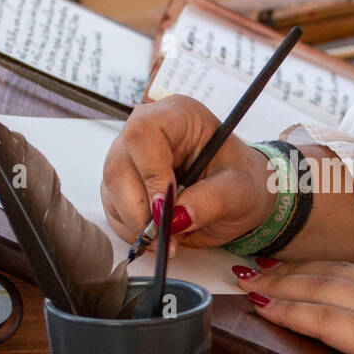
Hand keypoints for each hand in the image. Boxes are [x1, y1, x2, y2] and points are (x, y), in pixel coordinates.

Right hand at [101, 95, 275, 247]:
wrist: (237, 197)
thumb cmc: (242, 182)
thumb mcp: (239, 191)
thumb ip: (211, 201)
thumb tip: (175, 218)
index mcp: (178, 117)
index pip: (144, 132)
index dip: (150, 172)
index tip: (166, 208)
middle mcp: (148, 132)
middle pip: (119, 165)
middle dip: (140, 208)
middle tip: (167, 234)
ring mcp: (130, 158)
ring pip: (112, 190)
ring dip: (136, 223)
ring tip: (171, 237)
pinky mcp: (123, 185)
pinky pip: (113, 209)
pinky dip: (133, 230)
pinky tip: (161, 234)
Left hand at [231, 258, 353, 353]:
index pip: (346, 272)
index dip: (312, 269)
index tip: (286, 267)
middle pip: (325, 273)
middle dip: (287, 270)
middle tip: (253, 267)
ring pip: (316, 288)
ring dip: (279, 283)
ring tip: (249, 281)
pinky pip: (320, 318)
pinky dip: (288, 310)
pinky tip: (265, 307)